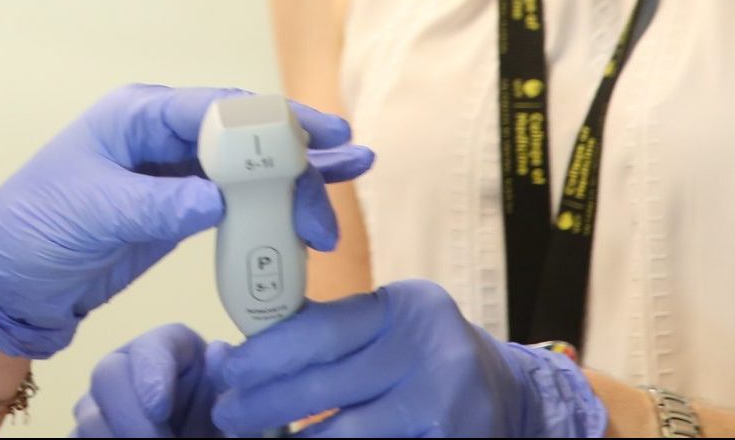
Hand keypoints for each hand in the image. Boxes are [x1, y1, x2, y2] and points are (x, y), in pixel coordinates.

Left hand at [0, 84, 373, 357]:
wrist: (9, 279)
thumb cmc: (33, 228)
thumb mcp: (92, 211)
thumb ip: (155, 205)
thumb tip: (215, 201)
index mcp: (137, 114)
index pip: (218, 109)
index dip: (272, 121)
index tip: (320, 134)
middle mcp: (161, 135)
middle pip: (245, 134)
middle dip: (297, 151)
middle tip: (347, 167)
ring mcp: (174, 172)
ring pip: (250, 167)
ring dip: (298, 176)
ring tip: (353, 176)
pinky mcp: (181, 209)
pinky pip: (239, 201)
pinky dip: (276, 207)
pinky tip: (310, 212)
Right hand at [71, 322, 229, 437]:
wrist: (202, 434)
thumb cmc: (216, 420)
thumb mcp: (231, 402)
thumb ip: (227, 382)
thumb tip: (218, 354)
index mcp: (166, 349)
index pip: (150, 348)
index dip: (150, 375)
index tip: (160, 410)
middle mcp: (123, 367)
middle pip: (107, 377)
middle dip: (132, 419)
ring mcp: (98, 403)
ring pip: (89, 419)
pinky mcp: (86, 433)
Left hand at [210, 279, 606, 438]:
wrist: (506, 391)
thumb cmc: (423, 354)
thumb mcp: (388, 324)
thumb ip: (334, 331)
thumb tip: (251, 350)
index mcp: (406, 308)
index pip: (324, 329)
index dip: (269, 352)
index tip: (230, 370)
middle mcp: (433, 353)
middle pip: (330, 387)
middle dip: (268, 405)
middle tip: (228, 416)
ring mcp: (449, 406)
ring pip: (352, 435)